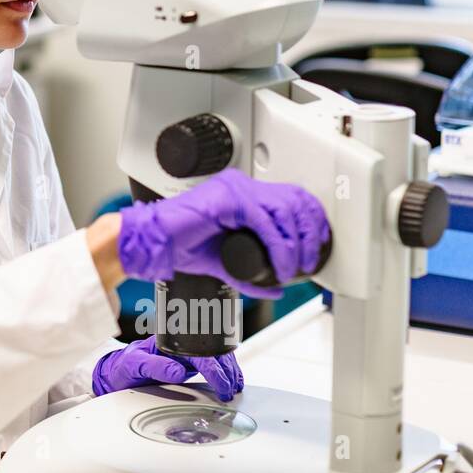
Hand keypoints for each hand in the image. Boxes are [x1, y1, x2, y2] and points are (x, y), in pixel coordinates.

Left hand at [91, 335, 244, 401]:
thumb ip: (155, 366)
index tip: (222, 385)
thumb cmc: (125, 365)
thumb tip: (179, 371)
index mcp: (171, 342)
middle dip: (227, 370)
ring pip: (217, 355)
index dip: (215, 368)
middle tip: (231, 390)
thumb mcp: (134, 365)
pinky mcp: (189, 362)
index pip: (201, 352)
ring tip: (236, 386)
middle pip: (214, 352)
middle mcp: (182, 345)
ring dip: (230, 369)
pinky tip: (232, 380)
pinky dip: (225, 371)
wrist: (118, 371)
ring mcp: (187, 353)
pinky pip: (213, 363)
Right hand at [116, 168, 329, 298]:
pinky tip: (279, 265)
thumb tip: (276, 287)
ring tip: (293, 267)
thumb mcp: (226, 262)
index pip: (291, 197)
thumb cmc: (180, 246)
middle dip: (310, 233)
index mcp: (241, 193)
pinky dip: (278, 246)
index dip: (311, 221)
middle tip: (309, 261)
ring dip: (297, 243)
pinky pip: (264, 221)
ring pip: (284, 209)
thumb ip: (251, 272)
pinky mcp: (227, 199)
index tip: (317, 245)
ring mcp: (233, 189)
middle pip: (295, 199)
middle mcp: (240, 186)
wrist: (154, 245)